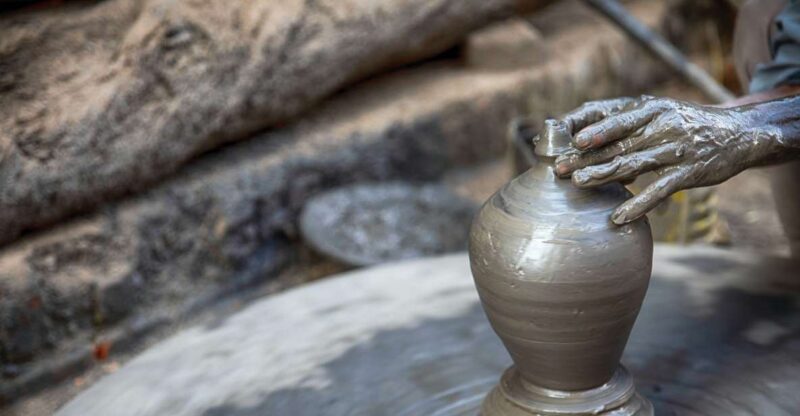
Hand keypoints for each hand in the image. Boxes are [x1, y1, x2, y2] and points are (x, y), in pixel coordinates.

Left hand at [554, 96, 783, 224]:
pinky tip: (618, 217)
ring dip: (604, 174)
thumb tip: (587, 144)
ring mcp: (676, 150)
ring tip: (579, 184)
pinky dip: (638, 205)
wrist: (738, 134)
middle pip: (618, 143)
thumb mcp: (660, 114)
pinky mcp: (688, 173)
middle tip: (560, 168)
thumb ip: (627, 127)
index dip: (593, 130)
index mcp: (652, 109)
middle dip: (587, 156)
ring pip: (634, 163)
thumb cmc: (686, 125)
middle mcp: (663, 126)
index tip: (570, 140)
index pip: (617, 119)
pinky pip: (658, 190)